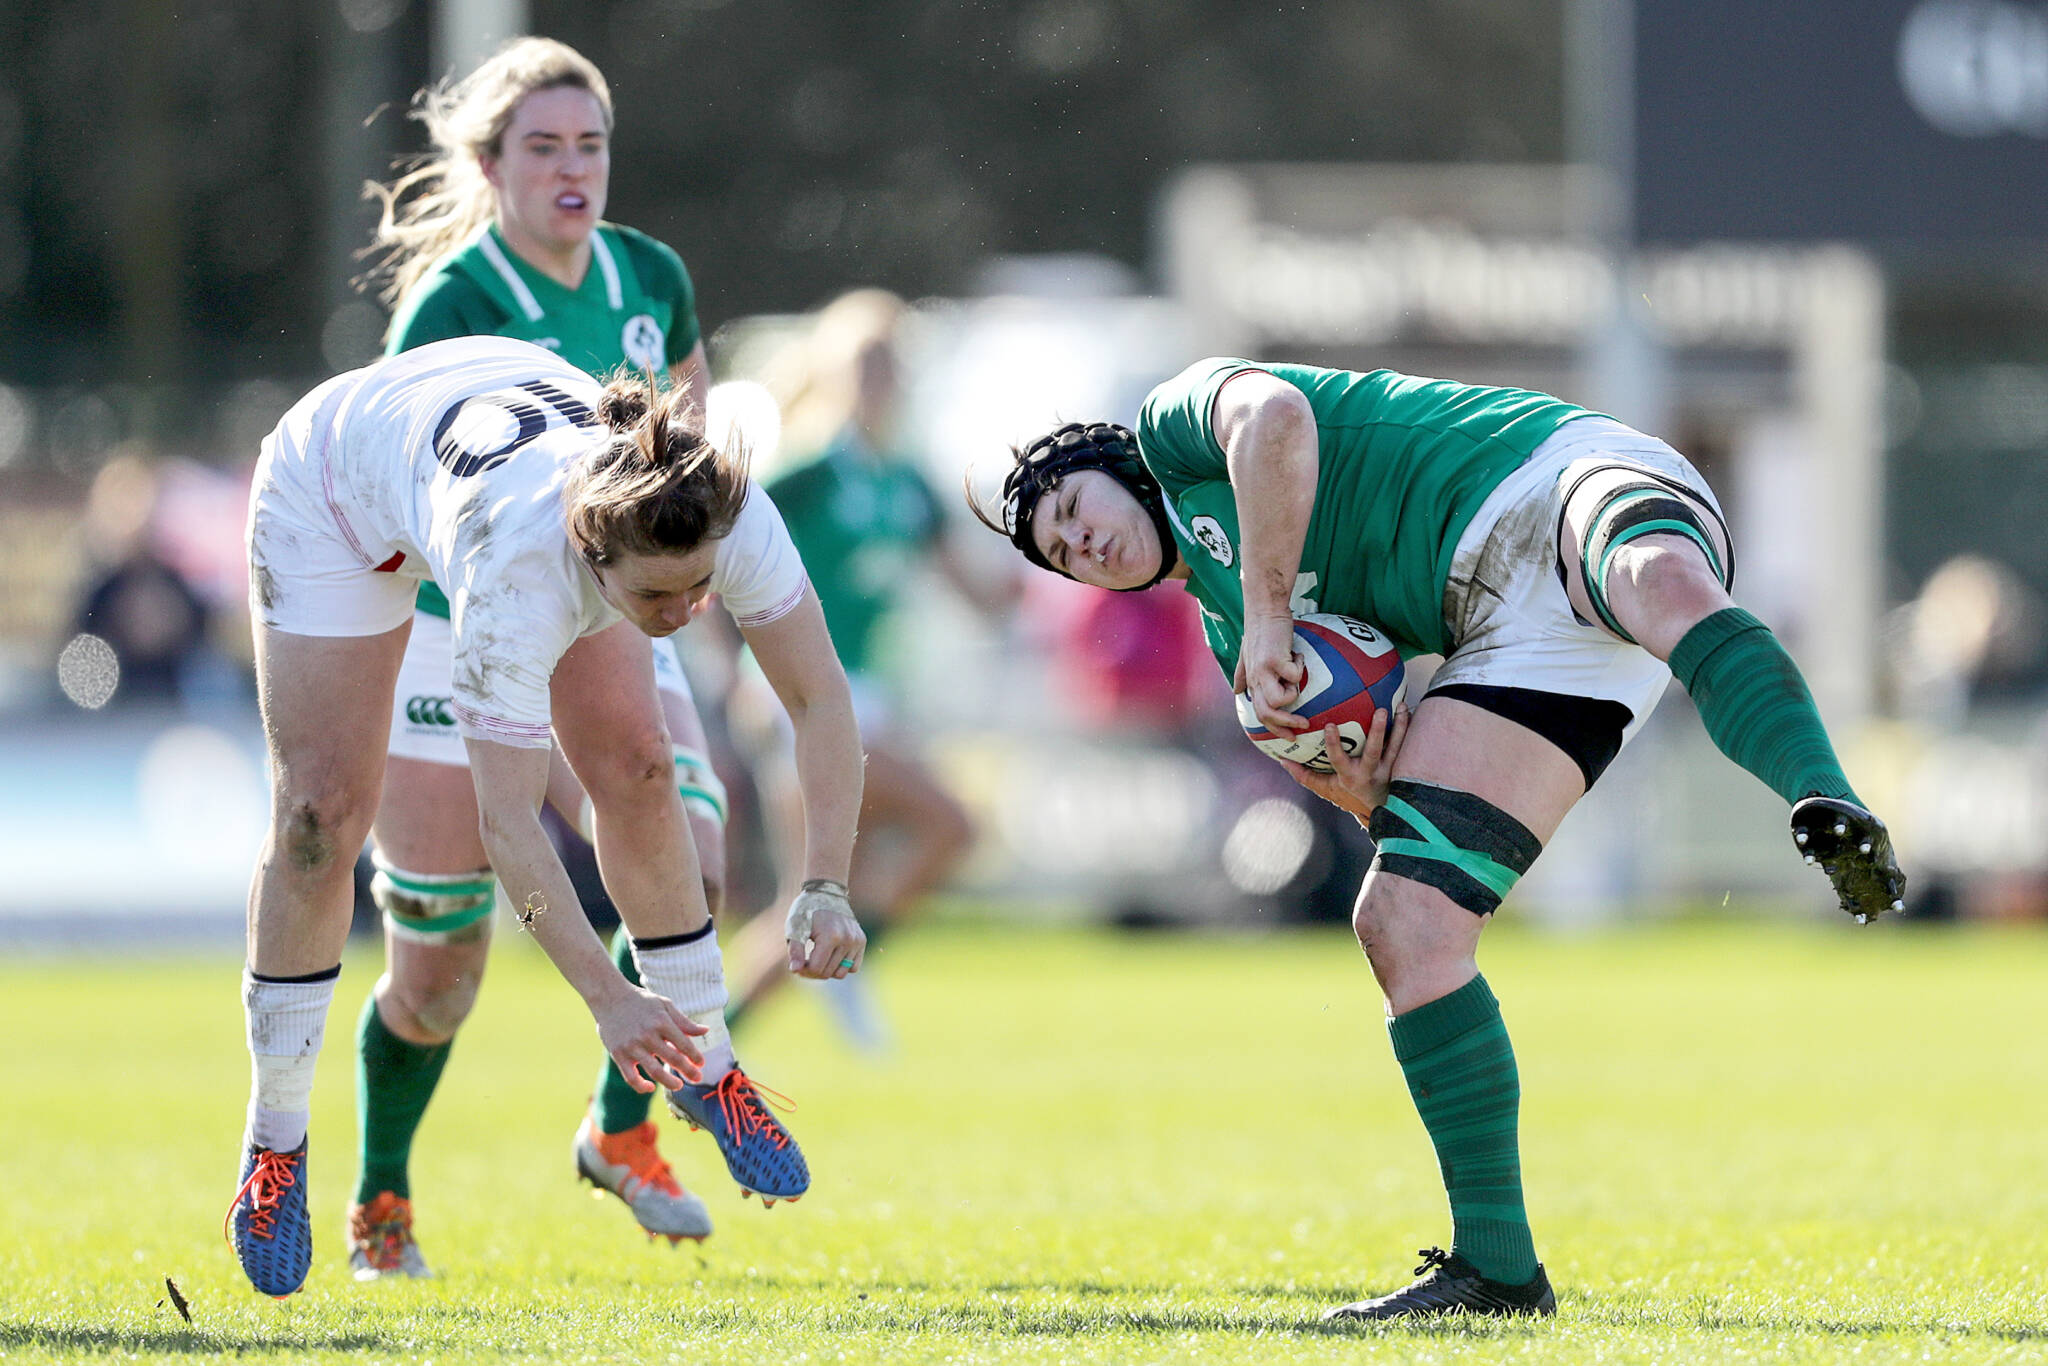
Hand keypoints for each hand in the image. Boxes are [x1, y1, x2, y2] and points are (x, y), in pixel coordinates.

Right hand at [592, 984, 706, 1092]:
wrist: (609, 997)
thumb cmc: (641, 1001)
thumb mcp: (665, 1005)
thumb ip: (684, 1021)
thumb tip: (705, 1031)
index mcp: (662, 1021)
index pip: (684, 1044)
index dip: (695, 1056)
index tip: (701, 1064)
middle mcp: (648, 1035)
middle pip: (673, 1059)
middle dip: (688, 1071)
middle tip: (698, 1078)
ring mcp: (632, 1046)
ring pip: (654, 1071)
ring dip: (669, 1082)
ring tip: (679, 1086)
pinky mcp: (618, 1055)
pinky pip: (631, 1078)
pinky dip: (641, 1086)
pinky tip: (651, 1087)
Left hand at [786, 880, 866, 979]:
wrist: (826, 892)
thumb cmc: (806, 910)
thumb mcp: (795, 927)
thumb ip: (795, 950)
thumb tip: (795, 970)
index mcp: (830, 937)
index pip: (816, 969)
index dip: (803, 970)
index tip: (798, 962)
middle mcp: (847, 940)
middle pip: (828, 973)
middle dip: (814, 971)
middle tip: (805, 960)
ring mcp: (856, 941)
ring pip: (841, 973)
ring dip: (828, 970)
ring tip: (819, 958)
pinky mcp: (861, 941)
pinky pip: (853, 967)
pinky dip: (842, 966)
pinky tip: (832, 956)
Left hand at [1233, 614, 1307, 735]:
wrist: (1263, 610)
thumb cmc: (1260, 631)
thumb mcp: (1247, 654)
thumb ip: (1242, 673)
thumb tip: (1237, 692)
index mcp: (1251, 682)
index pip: (1260, 714)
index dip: (1274, 729)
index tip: (1290, 737)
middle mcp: (1255, 680)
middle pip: (1267, 715)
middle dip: (1286, 725)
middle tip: (1304, 725)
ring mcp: (1263, 671)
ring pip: (1278, 701)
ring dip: (1293, 693)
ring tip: (1297, 676)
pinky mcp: (1274, 660)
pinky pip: (1293, 676)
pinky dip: (1301, 668)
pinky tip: (1299, 655)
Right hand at [1280, 705, 1409, 821]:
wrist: (1380, 814)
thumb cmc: (1349, 797)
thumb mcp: (1326, 790)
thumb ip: (1306, 775)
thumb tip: (1283, 760)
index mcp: (1349, 777)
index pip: (1338, 759)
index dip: (1334, 743)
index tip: (1329, 725)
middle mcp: (1369, 773)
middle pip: (1375, 751)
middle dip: (1378, 731)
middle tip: (1381, 711)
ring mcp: (1387, 771)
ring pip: (1396, 747)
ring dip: (1400, 727)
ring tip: (1402, 706)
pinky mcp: (1400, 768)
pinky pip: (1407, 748)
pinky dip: (1410, 730)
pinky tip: (1412, 713)